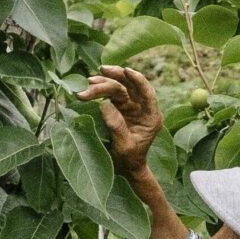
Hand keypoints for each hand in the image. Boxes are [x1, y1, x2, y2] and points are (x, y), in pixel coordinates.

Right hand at [78, 64, 164, 180]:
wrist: (126, 168)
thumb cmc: (129, 160)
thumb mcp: (124, 146)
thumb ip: (116, 125)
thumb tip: (104, 103)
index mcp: (151, 116)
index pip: (147, 92)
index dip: (138, 79)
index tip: (126, 70)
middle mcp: (142, 108)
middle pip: (129, 86)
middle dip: (112, 80)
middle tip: (92, 79)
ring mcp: (131, 106)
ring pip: (119, 87)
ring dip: (104, 82)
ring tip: (88, 81)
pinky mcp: (121, 107)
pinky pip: (111, 93)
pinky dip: (101, 88)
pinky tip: (91, 85)